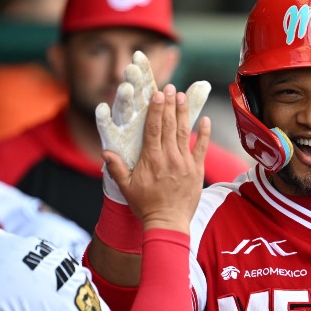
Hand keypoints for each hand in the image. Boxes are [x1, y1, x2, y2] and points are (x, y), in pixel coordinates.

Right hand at [102, 85, 209, 232]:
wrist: (168, 223)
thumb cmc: (145, 206)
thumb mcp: (126, 187)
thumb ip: (116, 168)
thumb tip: (105, 152)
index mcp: (151, 159)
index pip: (153, 128)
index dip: (156, 109)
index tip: (157, 94)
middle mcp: (169, 157)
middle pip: (169, 125)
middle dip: (170, 105)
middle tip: (171, 87)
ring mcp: (184, 163)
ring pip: (184, 132)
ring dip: (184, 113)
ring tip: (183, 96)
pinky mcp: (196, 170)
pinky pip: (201, 148)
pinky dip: (203, 134)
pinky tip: (205, 120)